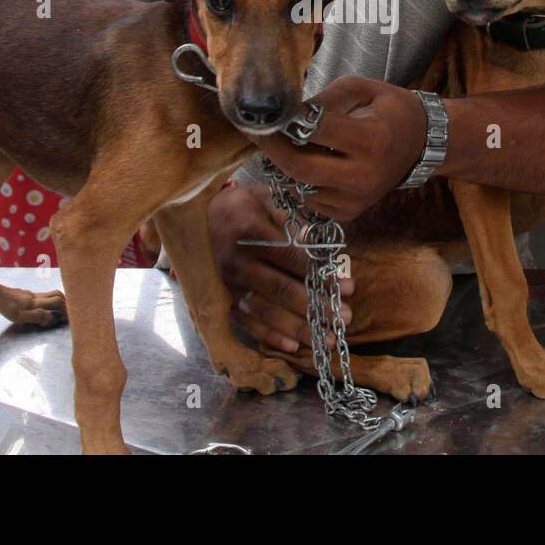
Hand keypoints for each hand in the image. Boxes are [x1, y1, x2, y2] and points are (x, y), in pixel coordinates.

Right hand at [209, 184, 353, 353]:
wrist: (195, 218)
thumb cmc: (238, 205)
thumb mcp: (263, 198)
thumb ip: (289, 219)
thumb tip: (315, 241)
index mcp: (251, 233)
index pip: (294, 260)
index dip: (323, 275)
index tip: (349, 287)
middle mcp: (238, 262)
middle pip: (283, 290)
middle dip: (317, 306)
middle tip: (346, 317)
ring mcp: (229, 284)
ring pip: (268, 312)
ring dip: (300, 328)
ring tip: (327, 338)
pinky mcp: (223, 299)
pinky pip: (247, 323)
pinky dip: (270, 336)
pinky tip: (294, 347)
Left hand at [251, 76, 427, 220]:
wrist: (420, 144)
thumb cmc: (388, 110)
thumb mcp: (360, 89)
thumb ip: (324, 100)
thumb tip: (288, 113)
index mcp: (371, 139)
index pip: (314, 132)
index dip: (282, 123)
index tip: (261, 115)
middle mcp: (364, 175)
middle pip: (298, 168)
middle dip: (272, 149)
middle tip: (258, 132)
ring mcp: (357, 200)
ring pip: (299, 187)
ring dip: (284, 166)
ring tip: (286, 144)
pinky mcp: (349, 213)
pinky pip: (309, 200)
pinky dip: (301, 181)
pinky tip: (310, 163)